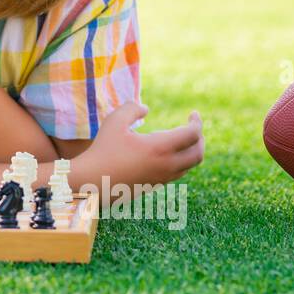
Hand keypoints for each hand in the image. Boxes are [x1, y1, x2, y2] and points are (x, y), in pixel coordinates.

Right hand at [84, 102, 204, 185]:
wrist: (93, 182)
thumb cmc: (103, 149)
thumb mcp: (114, 121)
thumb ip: (132, 108)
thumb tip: (146, 109)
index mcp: (160, 148)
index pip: (193, 134)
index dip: (196, 121)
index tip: (192, 113)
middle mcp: (166, 165)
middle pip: (199, 153)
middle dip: (200, 138)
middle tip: (192, 127)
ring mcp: (162, 178)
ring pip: (189, 165)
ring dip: (191, 151)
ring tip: (181, 139)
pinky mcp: (155, 185)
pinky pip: (177, 173)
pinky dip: (180, 161)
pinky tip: (166, 153)